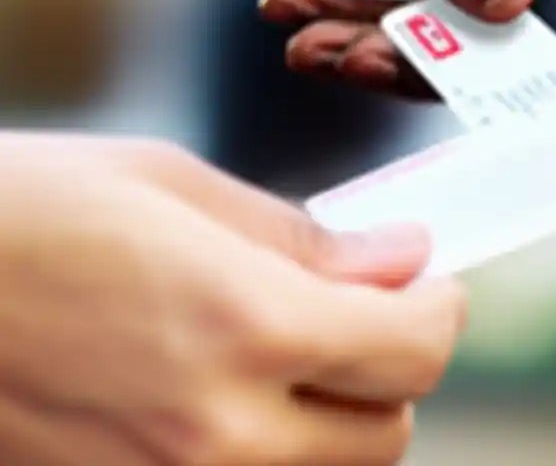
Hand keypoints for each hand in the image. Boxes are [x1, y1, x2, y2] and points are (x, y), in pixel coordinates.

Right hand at [0, 133, 465, 465]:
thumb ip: (303, 239)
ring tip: (291, 354)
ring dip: (336, 421)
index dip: (440, 309)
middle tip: (362, 312)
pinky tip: (230, 395)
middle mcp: (219, 429)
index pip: (414, 350)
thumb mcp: (171, 189)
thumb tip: (401, 257)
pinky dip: (266, 450)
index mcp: (242, 326)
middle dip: (392, 368)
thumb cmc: (15, 215)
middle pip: (386, 432)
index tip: (430, 282)